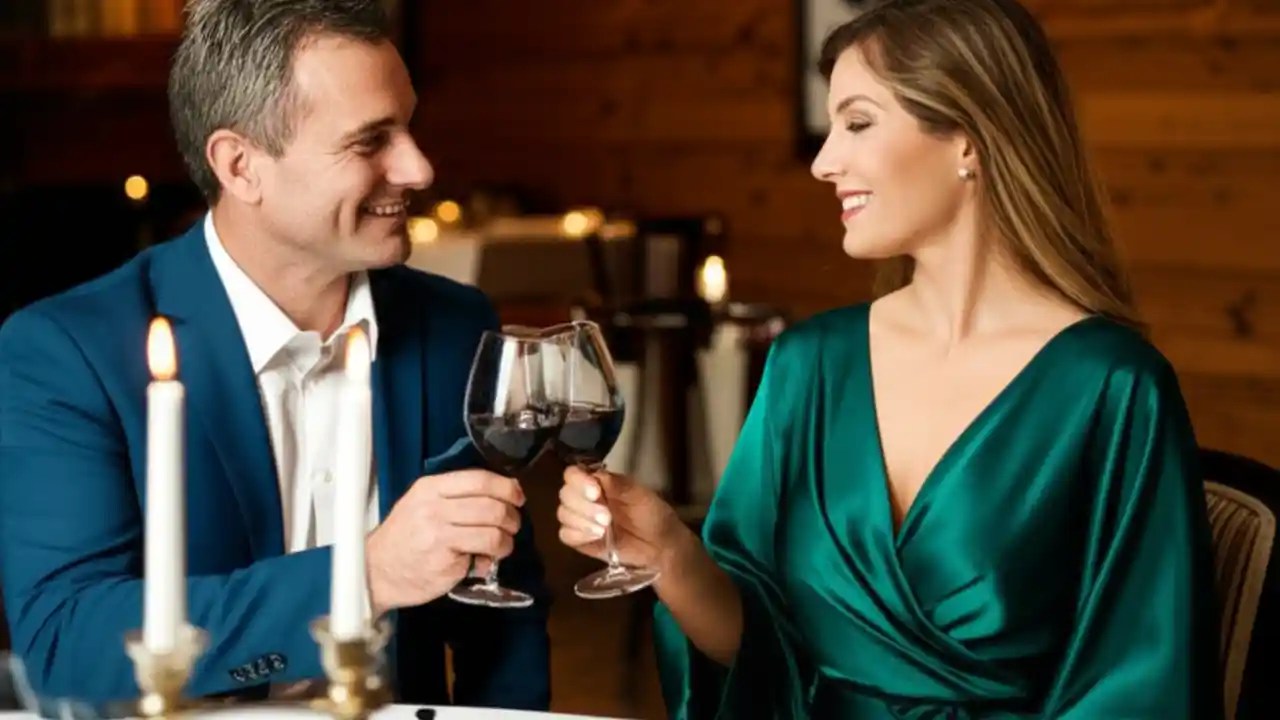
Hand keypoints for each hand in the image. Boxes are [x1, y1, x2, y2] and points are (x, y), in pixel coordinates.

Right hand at [365, 469, 524, 614]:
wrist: (375, 570)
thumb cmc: (403, 536)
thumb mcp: (420, 502)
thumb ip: (455, 495)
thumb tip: (501, 492)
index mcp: (430, 488)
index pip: (479, 480)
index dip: (506, 487)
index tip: (517, 496)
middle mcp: (434, 509)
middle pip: (492, 507)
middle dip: (511, 517)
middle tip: (512, 525)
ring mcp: (439, 536)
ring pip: (493, 533)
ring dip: (506, 542)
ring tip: (501, 546)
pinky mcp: (446, 563)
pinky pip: (481, 558)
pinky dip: (489, 561)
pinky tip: (480, 563)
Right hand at [557, 466, 683, 570]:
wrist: (660, 545)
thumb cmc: (652, 515)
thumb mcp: (640, 495)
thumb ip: (618, 485)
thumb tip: (596, 474)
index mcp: (598, 482)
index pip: (573, 474)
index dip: (579, 481)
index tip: (595, 492)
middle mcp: (585, 498)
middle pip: (565, 494)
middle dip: (584, 506)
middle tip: (606, 517)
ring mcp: (581, 519)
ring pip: (563, 514)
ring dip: (581, 521)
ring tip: (604, 529)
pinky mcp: (580, 540)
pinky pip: (565, 535)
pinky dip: (577, 535)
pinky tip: (596, 537)